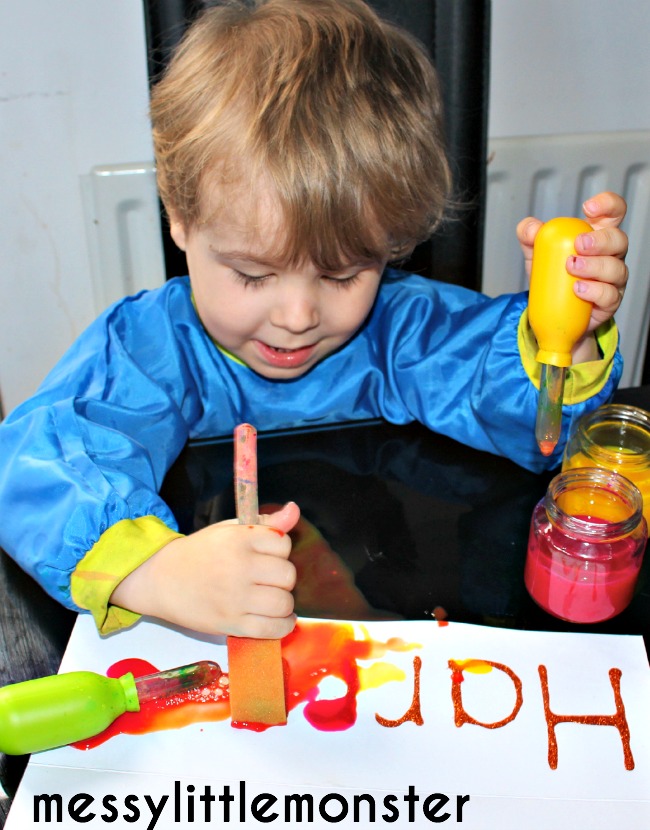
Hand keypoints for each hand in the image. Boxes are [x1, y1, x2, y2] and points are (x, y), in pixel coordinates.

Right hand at [110, 502, 299, 637]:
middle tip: (268, 579)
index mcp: (239, 540)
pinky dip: (283, 625)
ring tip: (273, 600)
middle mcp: (239, 567)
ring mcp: (236, 598)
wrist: (162, 580)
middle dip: (282, 577)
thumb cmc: (200, 552)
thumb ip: (265, 522)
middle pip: (288, 574)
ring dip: (283, 603)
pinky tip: (279, 618)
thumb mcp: (229, 529)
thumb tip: (294, 510)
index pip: (283, 544)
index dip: (279, 550)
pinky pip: (273, 629)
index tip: (267, 555)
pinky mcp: (232, 624)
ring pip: (284, 602)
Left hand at [517, 191, 628, 332]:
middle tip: (579, 244)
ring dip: (595, 266)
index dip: (608, 204)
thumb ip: (530, 236)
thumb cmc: (552, 275)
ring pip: (616, 268)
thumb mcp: (536, 253)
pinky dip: (594, 292)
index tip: (588, 208)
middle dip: (601, 240)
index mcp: (597, 235)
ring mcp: (613, 279)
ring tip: (572, 267)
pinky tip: (578, 289)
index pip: (613, 213)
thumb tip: (531, 229)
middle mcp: (611, 255)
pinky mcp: (610, 302)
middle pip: (619, 240)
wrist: (550, 311)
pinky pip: (609, 296)